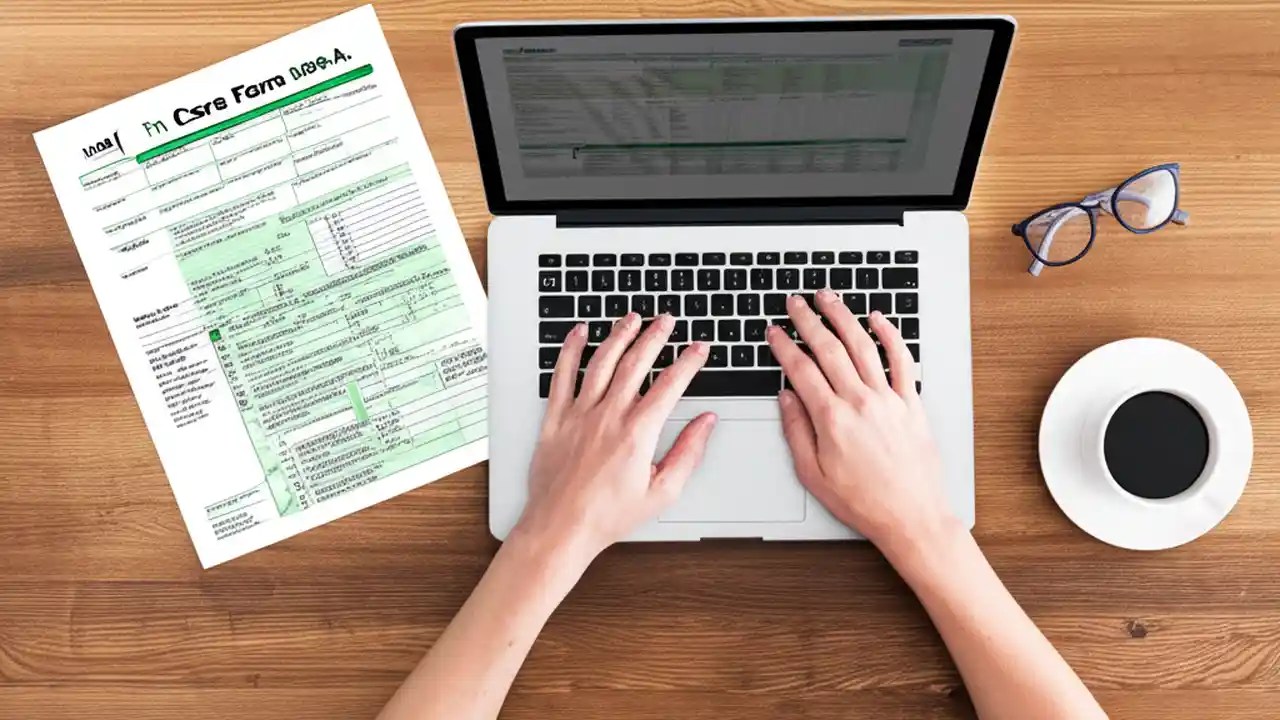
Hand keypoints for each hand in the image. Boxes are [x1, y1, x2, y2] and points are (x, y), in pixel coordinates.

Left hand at [514, 313, 716, 563]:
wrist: (561, 528)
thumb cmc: (608, 517)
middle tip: (666, 320)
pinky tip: (579, 333)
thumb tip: (705, 423)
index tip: (698, 348)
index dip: (688, 362)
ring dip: (619, 336)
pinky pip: (561, 376)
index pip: (669, 386)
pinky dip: (570, 351)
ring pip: (601, 363)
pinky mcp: (555, 420)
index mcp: (637, 433)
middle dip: (655, 337)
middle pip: (635, 364)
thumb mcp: (662, 492)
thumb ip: (688, 452)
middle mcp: (608, 416)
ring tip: (632, 318)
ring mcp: (579, 415)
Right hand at [766, 291, 953, 551]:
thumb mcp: (813, 474)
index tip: (774, 331)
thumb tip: (786, 398)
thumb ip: (796, 431)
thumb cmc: (864, 501)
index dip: (784, 346)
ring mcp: (889, 399)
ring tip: (829, 298)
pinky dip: (890, 335)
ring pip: (863, 345)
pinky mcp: (911, 403)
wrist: (911, 516)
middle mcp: (861, 402)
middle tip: (795, 302)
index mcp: (832, 419)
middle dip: (808, 320)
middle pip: (829, 348)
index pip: (801, 370)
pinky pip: (901, 360)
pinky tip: (878, 319)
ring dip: (843, 317)